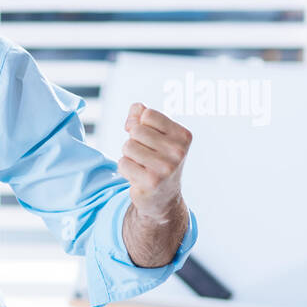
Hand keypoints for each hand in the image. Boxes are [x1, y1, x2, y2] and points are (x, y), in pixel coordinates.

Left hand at [118, 103, 191, 222]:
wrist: (162, 197)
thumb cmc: (156, 160)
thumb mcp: (154, 135)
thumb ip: (141, 117)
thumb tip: (136, 108)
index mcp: (183, 135)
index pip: (148, 115)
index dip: (141, 125)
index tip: (149, 140)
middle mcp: (178, 151)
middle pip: (136, 131)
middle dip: (133, 142)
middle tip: (145, 156)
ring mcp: (166, 167)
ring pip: (128, 146)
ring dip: (128, 156)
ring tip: (141, 165)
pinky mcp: (151, 181)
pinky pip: (123, 163)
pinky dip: (125, 169)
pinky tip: (138, 176)